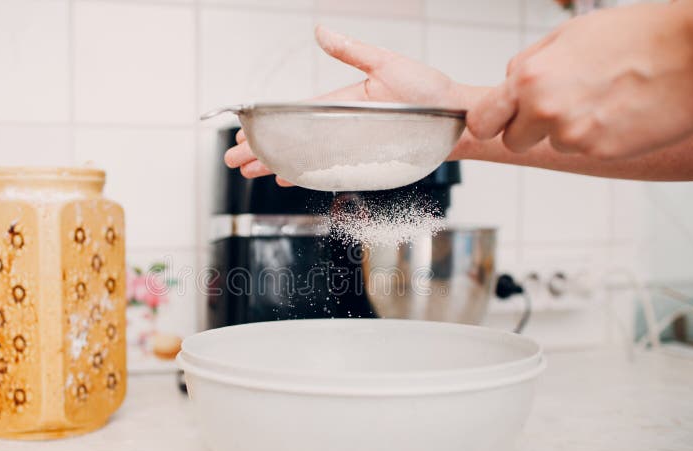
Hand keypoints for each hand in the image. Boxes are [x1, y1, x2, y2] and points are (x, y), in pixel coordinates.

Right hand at [224, 25, 466, 185]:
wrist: (458, 118)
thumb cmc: (430, 91)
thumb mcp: (386, 64)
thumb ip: (351, 51)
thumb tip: (318, 31)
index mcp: (342, 102)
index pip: (294, 115)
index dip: (267, 125)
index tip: (243, 130)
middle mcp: (342, 126)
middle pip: (292, 140)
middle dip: (262, 150)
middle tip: (234, 160)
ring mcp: (352, 146)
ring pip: (305, 159)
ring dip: (276, 164)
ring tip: (250, 172)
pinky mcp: (365, 163)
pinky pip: (328, 172)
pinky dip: (305, 175)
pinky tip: (287, 178)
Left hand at [467, 2, 692, 158]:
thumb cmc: (635, 36)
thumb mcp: (571, 33)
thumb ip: (530, 61)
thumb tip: (508, 81)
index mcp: (529, 78)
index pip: (481, 121)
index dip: (490, 121)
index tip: (499, 120)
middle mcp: (544, 110)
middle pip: (513, 141)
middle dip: (528, 129)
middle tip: (558, 108)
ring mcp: (573, 135)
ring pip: (553, 143)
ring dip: (569, 128)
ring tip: (603, 98)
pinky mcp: (599, 152)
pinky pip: (584, 150)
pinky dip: (597, 136)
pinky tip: (619, 111)